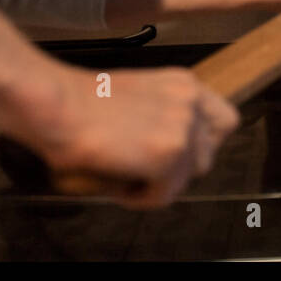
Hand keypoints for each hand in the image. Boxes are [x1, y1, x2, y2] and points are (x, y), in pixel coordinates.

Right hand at [32, 63, 240, 208]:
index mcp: (184, 83)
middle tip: (142, 170)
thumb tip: (171, 155)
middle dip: (177, 168)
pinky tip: (117, 184)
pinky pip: (164, 194)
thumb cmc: (78, 103)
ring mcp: (183, 127)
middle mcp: (191, 101)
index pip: (224, 121)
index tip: (176, 155)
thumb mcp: (137, 97)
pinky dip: (140, 197)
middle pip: (207, 156)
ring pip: (186, 178)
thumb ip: (162, 118)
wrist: (56, 104)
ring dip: (158, 184)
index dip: (201, 144)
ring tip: (125, 175)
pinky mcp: (169, 153)